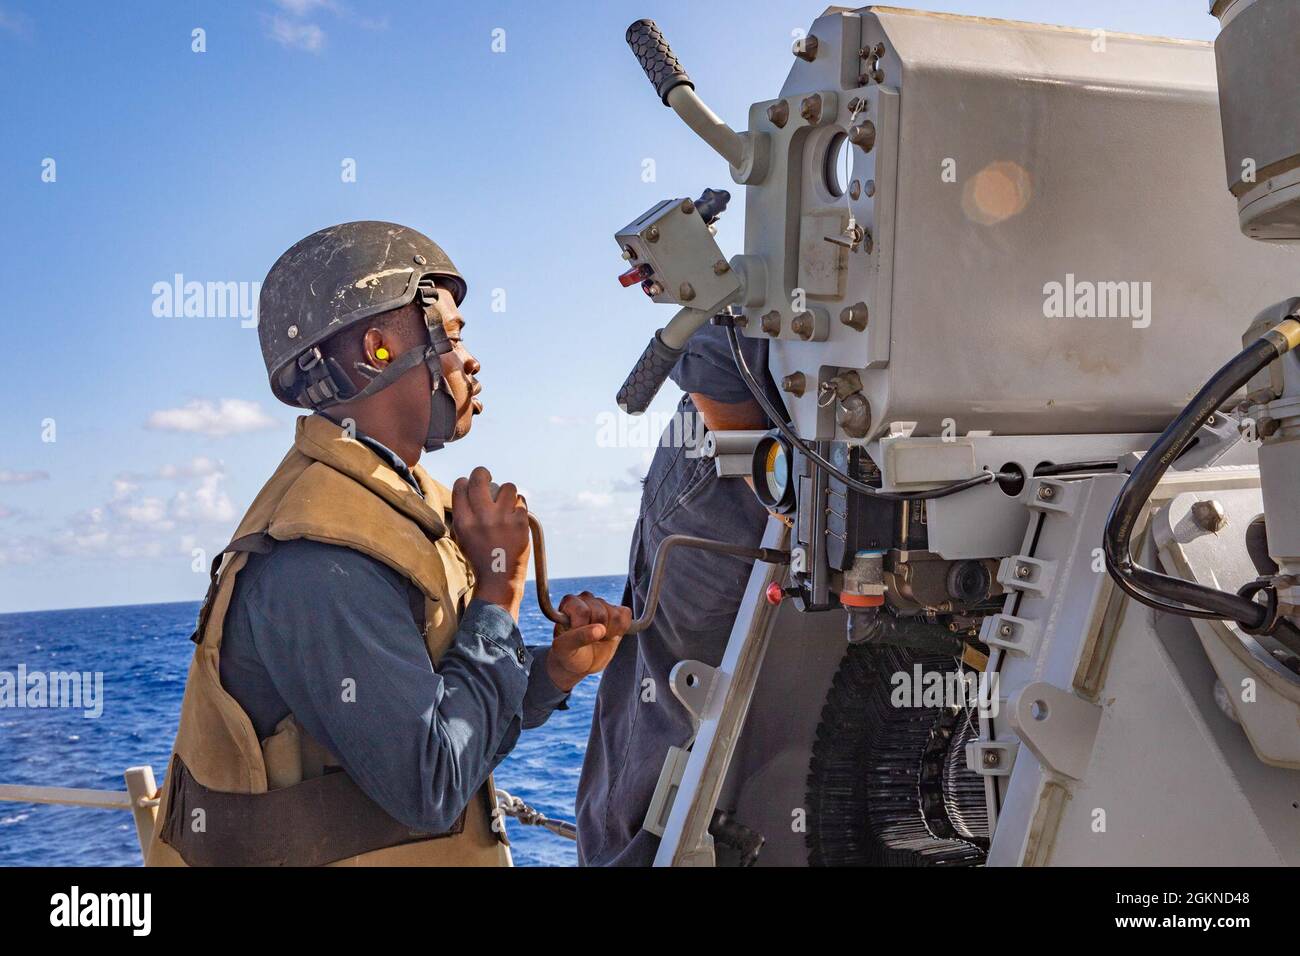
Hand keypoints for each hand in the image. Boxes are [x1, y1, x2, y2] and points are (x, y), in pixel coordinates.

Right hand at [452, 466, 529, 618]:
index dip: (466, 481)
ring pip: (507, 486)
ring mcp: (502, 519)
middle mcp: (481, 517)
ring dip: (506, 492)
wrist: (499, 577)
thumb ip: (464, 513)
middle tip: (487, 478)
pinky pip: (521, 501)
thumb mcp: (461, 535)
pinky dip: (518, 507)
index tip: (471, 485)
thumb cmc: (479, 555)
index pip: (461, 485)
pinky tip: (514, 517)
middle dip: (483, 473)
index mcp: (463, 521)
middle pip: (480, 477)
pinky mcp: (520, 522)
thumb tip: (469, 487)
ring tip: (505, 503)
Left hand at [546, 592, 631, 691]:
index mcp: (569, 603)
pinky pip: (626, 615)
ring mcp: (602, 603)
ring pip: (615, 616)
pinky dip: (621, 630)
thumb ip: (577, 638)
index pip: (584, 612)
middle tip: (588, 640)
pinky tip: (609, 635)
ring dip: (609, 633)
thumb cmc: (569, 654)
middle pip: (601, 614)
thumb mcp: (565, 650)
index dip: (584, 630)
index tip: (576, 639)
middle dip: (597, 633)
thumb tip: (600, 629)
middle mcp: (585, 599)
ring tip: (597, 638)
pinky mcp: (618, 610)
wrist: (582, 662)